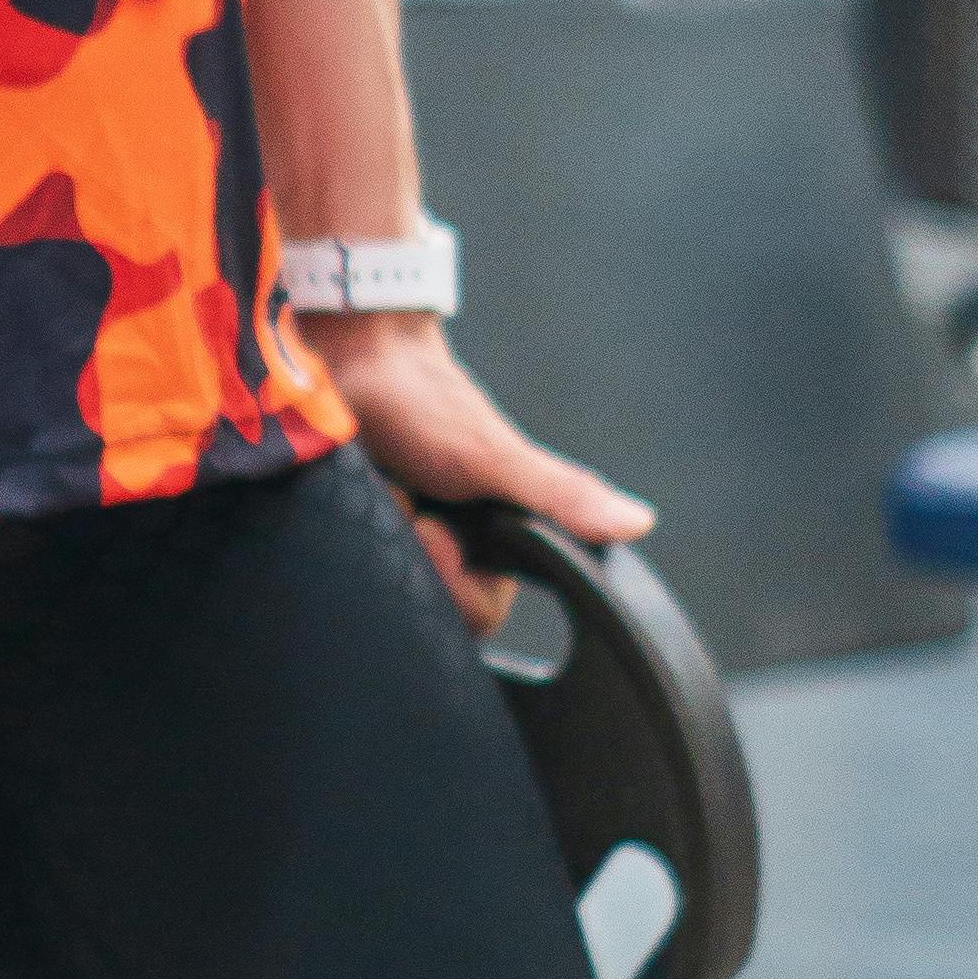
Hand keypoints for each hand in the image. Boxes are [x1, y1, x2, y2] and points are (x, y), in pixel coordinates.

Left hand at [295, 315, 651, 636]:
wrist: (350, 360)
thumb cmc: (427, 404)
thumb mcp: (497, 457)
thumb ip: (563, 494)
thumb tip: (638, 522)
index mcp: (493, 550)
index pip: (475, 618)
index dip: (452, 583)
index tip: (433, 530)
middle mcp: (445, 558)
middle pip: (426, 606)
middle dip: (410, 551)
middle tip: (403, 506)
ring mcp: (393, 550)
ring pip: (380, 585)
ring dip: (375, 533)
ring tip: (374, 490)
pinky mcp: (351, 540)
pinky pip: (340, 564)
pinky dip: (341, 531)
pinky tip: (348, 496)